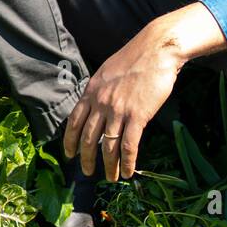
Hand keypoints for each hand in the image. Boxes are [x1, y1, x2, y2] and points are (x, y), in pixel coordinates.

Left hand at [62, 24, 182, 181]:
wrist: (156, 49)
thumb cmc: (136, 57)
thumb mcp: (107, 71)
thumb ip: (100, 90)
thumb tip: (97, 104)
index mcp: (92, 91)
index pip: (74, 121)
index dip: (70, 141)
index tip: (69, 154)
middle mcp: (101, 103)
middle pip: (88, 138)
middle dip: (86, 159)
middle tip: (87, 172)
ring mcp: (118, 110)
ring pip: (108, 146)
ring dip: (109, 166)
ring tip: (111, 177)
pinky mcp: (137, 116)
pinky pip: (129, 146)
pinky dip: (128, 162)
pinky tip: (129, 172)